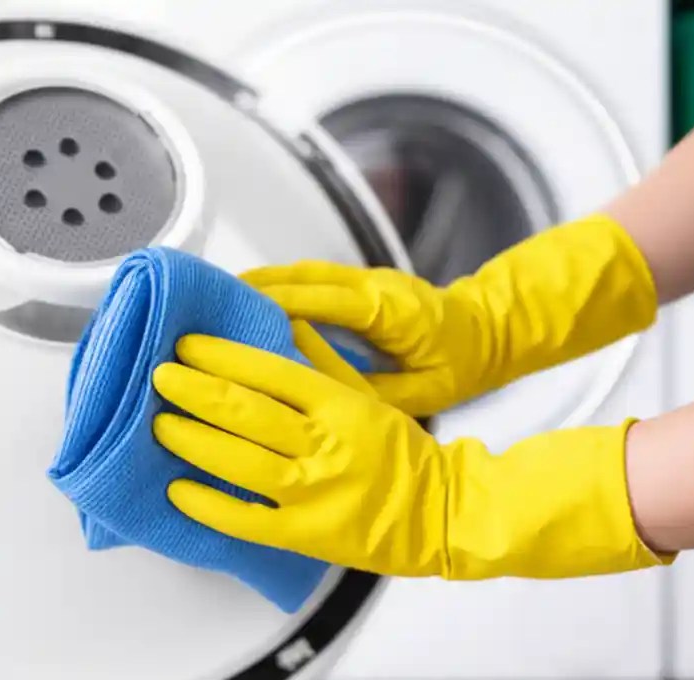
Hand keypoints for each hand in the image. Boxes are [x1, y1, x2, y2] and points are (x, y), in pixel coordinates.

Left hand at [152, 329, 671, 578]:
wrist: (442, 514)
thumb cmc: (400, 454)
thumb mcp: (367, 395)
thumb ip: (320, 362)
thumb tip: (278, 323)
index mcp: (340, 404)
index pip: (269, 370)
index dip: (221, 355)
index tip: (187, 345)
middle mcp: (324, 444)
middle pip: (244, 410)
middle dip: (193, 389)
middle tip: (159, 375)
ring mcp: (313, 491)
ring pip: (238, 459)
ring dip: (191, 438)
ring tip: (158, 422)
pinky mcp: (305, 533)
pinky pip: (246, 519)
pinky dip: (208, 504)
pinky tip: (177, 489)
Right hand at [241, 215, 657, 416]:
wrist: (493, 329)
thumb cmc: (462, 364)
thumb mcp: (423, 391)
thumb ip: (371, 389)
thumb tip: (317, 388)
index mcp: (388, 309)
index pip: (317, 300)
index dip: (269, 305)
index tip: (227, 318)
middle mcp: (371, 284)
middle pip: (297, 278)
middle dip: (247, 291)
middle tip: (199, 309)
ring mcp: (363, 278)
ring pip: (297, 274)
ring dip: (254, 286)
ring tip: (207, 305)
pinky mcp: (357, 283)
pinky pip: (307, 279)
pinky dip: (273, 288)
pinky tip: (243, 304)